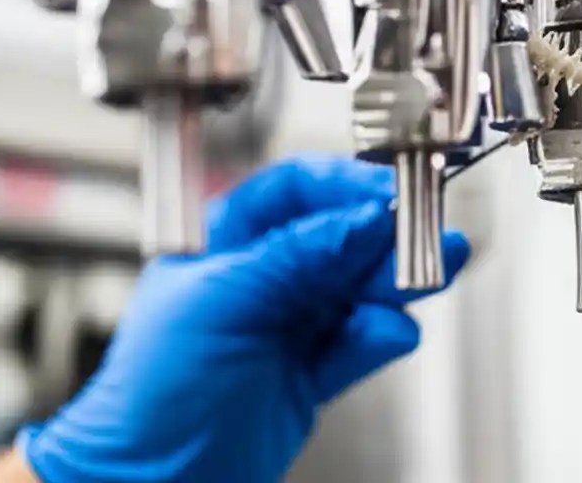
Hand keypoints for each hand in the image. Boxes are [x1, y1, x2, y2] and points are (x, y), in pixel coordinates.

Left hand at [16, 157, 469, 482]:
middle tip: (430, 238)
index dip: (346, 187)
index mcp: (227, 243)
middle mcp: (263, 279)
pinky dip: (383, 336)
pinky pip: (362, 343)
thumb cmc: (151, 394)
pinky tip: (390, 332)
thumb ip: (302, 254)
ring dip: (396, 283)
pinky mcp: (311, 375)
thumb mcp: (226, 301)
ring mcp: (289, 327)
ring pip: (360, 290)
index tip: (390, 193)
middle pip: (341, 238)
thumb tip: (365, 217)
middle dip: (387, 237)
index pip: (298, 192)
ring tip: (426, 278)